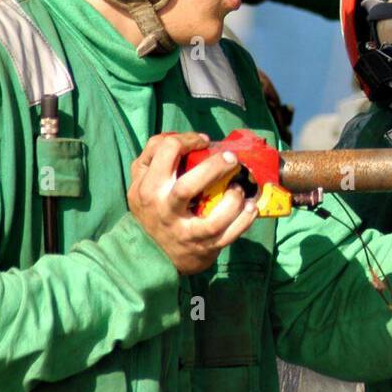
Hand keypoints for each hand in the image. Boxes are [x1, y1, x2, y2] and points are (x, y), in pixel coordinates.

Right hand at [127, 132, 259, 275]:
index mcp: (148, 189)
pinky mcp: (204, 247)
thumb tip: (178, 136)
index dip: (188, 139)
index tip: (203, 142)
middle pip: (188, 187)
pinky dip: (244, 220)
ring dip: (233, 199)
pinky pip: (228, 235)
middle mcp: (165, 211)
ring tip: (240, 188)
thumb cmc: (153, 208)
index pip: (165, 152)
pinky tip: (250, 207)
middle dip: (214, 168)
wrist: (154, 254)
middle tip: (231, 159)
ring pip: (212, 220)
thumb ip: (151, 156)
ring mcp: (185, 232)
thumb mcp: (141, 183)